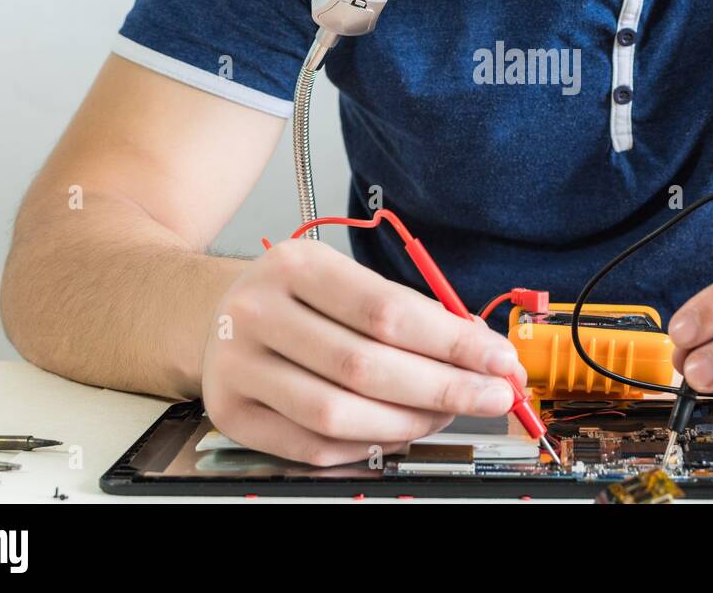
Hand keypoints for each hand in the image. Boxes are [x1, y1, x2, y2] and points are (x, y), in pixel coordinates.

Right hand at [201, 237, 527, 464]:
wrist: (214, 313)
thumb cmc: (299, 298)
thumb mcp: (346, 279)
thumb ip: (410, 312)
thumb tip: (482, 351)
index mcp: (296, 266)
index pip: (387, 310)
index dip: (453, 342)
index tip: (498, 359)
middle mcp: (258, 313)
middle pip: (366, 365)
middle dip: (444, 387)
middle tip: (491, 395)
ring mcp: (238, 367)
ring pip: (339, 413)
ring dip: (410, 422)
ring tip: (448, 415)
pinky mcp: (233, 416)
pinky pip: (314, 446)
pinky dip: (368, 445)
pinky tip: (400, 432)